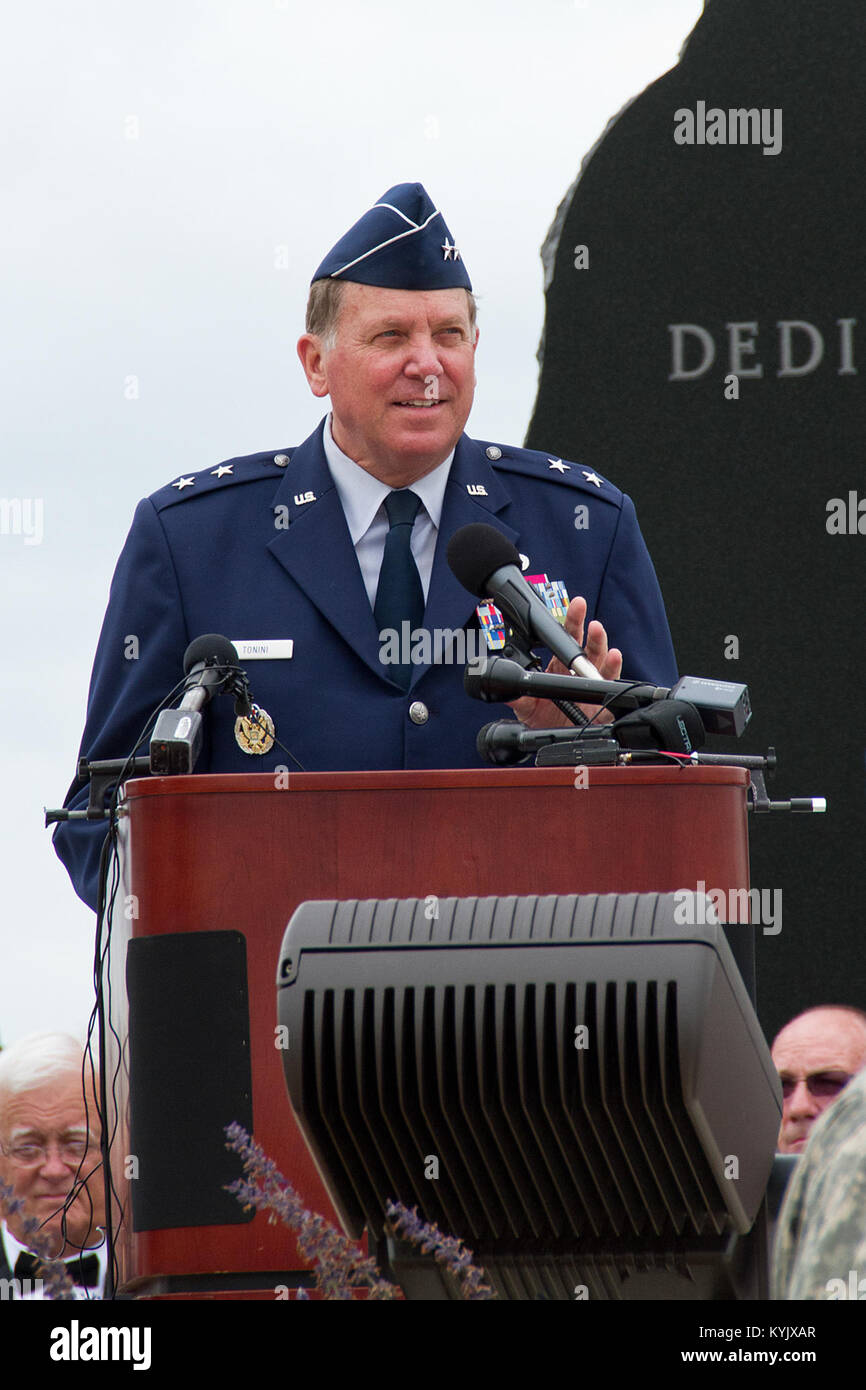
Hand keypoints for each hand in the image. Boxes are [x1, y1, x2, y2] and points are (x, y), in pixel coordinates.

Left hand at [507, 596, 622, 729]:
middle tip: (585, 612)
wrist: (554, 739)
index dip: (572, 621)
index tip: (576, 604)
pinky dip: (612, 669)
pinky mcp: (601, 701)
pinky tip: (614, 657)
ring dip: (599, 644)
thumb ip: (516, 694)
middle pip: (585, 645)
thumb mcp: (525, 706)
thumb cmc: (543, 718)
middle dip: (586, 628)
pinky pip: (610, 683)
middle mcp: (577, 673)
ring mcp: (590, 685)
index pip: (566, 640)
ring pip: (599, 660)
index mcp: (559, 668)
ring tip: (597, 630)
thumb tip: (498, 684)